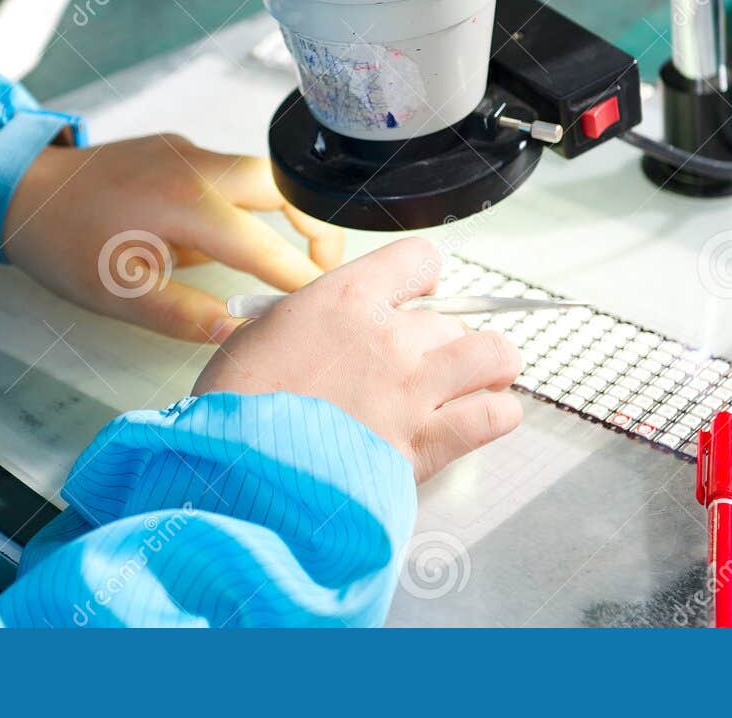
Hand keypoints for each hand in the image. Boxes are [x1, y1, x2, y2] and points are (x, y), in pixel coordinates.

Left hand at [0, 133, 344, 341]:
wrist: (18, 188)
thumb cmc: (62, 242)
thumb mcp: (119, 293)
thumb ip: (185, 314)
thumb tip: (240, 331)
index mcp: (187, 203)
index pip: (264, 244)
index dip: (300, 277)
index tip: (322, 302)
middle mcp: (197, 166)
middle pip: (284, 187)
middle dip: (315, 225)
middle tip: (322, 269)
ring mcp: (187, 152)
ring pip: (261, 174)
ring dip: (285, 210)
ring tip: (289, 258)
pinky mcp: (176, 151)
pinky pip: (231, 172)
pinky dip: (251, 202)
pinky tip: (235, 238)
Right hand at [193, 237, 523, 482]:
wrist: (239, 472)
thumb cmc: (235, 410)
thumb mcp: (261, 337)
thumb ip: (309, 323)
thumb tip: (328, 330)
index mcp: (346, 298)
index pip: (418, 259)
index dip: (422, 279)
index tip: (416, 297)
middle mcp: (390, 336)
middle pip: (452, 319)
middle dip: (443, 341)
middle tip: (426, 365)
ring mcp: (414, 389)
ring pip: (494, 355)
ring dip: (490, 366)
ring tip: (478, 381)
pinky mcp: (427, 443)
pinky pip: (493, 416)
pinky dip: (496, 414)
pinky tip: (482, 418)